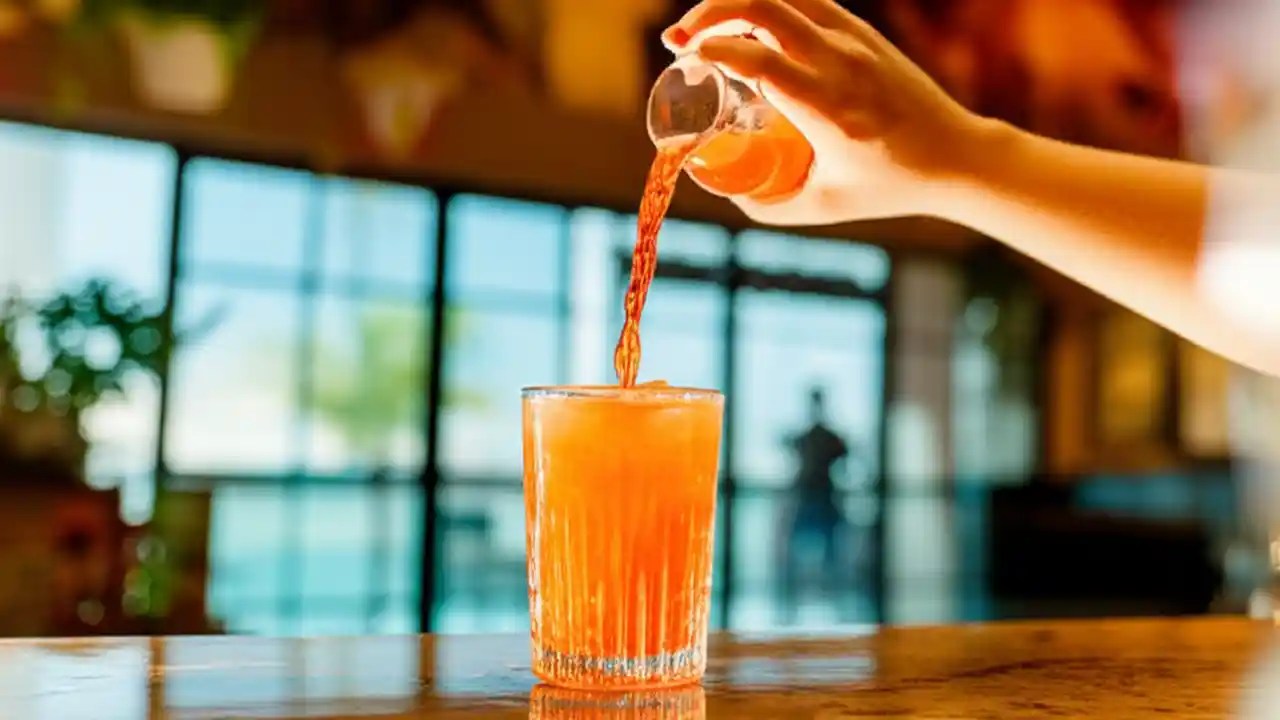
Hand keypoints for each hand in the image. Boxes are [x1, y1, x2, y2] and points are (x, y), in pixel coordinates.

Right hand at [663, 0, 983, 225]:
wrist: (954, 155)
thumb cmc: (888, 186)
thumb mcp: (822, 207)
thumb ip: (767, 205)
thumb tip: (724, 192)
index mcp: (826, 108)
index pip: (759, 60)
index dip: (712, 50)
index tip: (683, 60)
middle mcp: (839, 63)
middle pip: (763, 7)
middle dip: (708, 12)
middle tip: (679, 40)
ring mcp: (853, 40)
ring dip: (735, 3)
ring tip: (705, 29)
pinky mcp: (861, 32)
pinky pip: (805, 2)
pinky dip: (767, 6)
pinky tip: (746, 27)